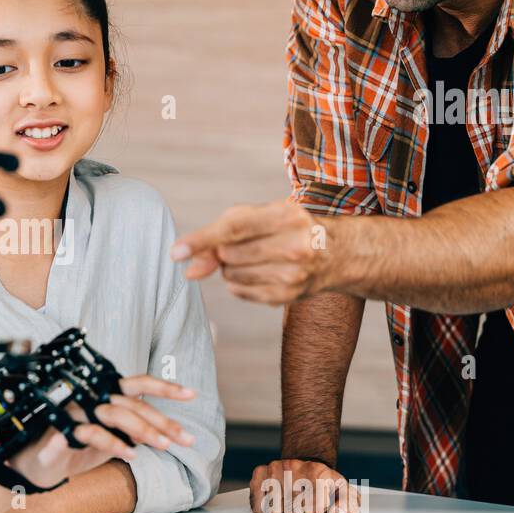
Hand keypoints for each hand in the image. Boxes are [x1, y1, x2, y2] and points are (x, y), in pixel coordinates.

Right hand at [5, 374, 196, 489]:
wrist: (37, 464)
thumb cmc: (74, 446)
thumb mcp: (109, 439)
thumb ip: (132, 431)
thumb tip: (164, 432)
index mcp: (104, 396)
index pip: (138, 384)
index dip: (165, 386)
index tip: (192, 393)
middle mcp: (92, 399)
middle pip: (133, 404)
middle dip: (162, 421)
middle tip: (185, 438)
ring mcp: (77, 413)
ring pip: (116, 414)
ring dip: (143, 430)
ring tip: (163, 446)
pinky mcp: (63, 431)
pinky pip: (91, 433)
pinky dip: (113, 444)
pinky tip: (130, 455)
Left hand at [170, 201, 331, 304]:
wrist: (337, 253)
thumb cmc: (290, 227)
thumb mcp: (263, 215)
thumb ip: (221, 232)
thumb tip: (188, 267)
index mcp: (287, 216)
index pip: (234, 228)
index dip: (202, 239)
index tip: (176, 252)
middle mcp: (294, 246)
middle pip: (228, 253)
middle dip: (223, 249)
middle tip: (244, 243)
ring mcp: (292, 275)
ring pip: (230, 274)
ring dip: (231, 266)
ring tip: (257, 256)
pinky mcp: (287, 296)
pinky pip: (239, 291)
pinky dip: (239, 281)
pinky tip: (261, 271)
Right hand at [249, 458, 358, 512]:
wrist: (307, 465)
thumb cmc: (325, 483)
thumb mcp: (344, 493)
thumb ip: (347, 508)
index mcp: (318, 472)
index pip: (315, 510)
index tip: (320, 506)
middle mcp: (294, 467)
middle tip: (304, 504)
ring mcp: (274, 470)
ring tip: (292, 501)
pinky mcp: (259, 474)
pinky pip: (258, 506)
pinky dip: (266, 508)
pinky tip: (277, 499)